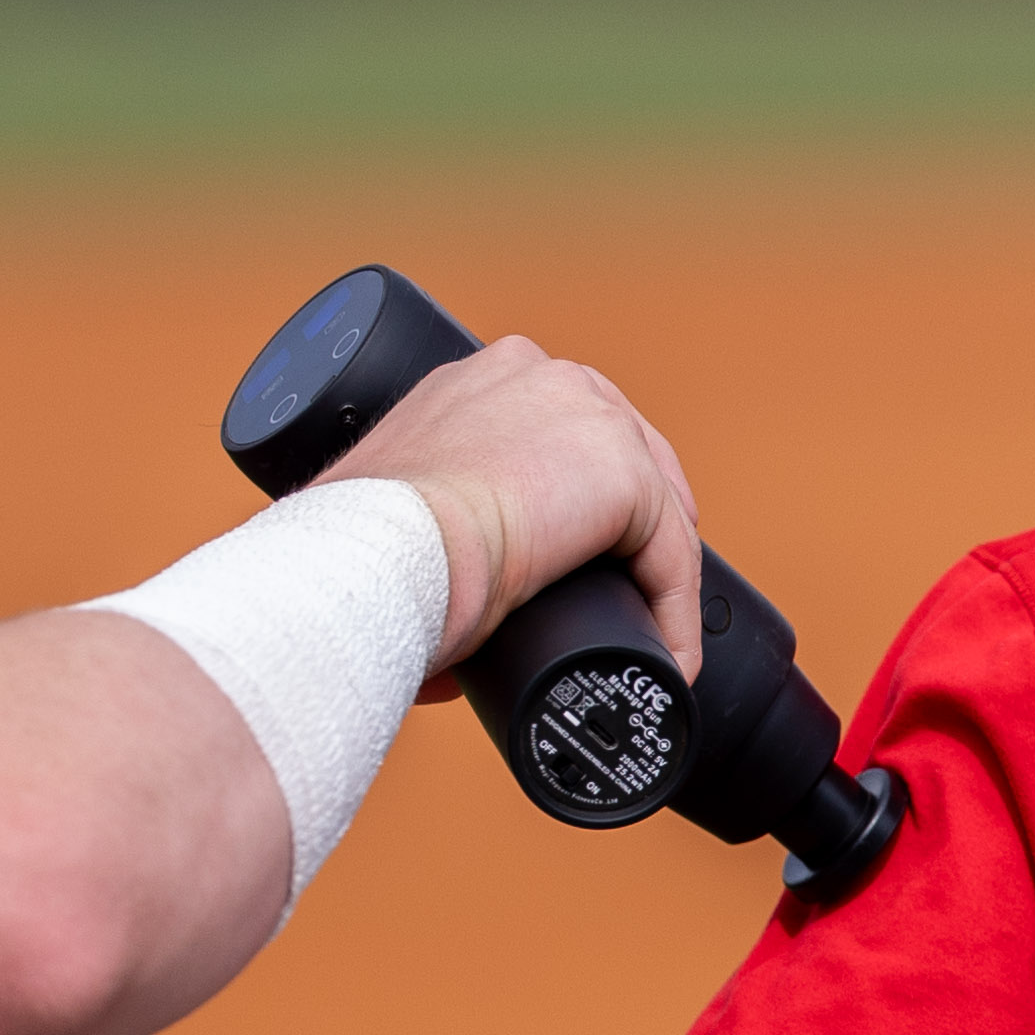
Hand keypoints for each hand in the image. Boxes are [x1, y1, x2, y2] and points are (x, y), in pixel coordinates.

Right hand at [320, 337, 703, 685]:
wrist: (379, 552)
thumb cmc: (361, 546)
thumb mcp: (395, 522)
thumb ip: (418, 550)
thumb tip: (439, 648)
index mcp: (481, 379)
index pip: (560, 425)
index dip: (580, 490)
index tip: (582, 549)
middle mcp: (539, 376)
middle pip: (621, 446)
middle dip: (636, 520)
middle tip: (633, 590)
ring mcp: (587, 415)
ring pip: (651, 498)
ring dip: (657, 567)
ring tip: (651, 630)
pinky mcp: (624, 473)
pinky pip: (670, 552)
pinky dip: (672, 611)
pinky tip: (665, 657)